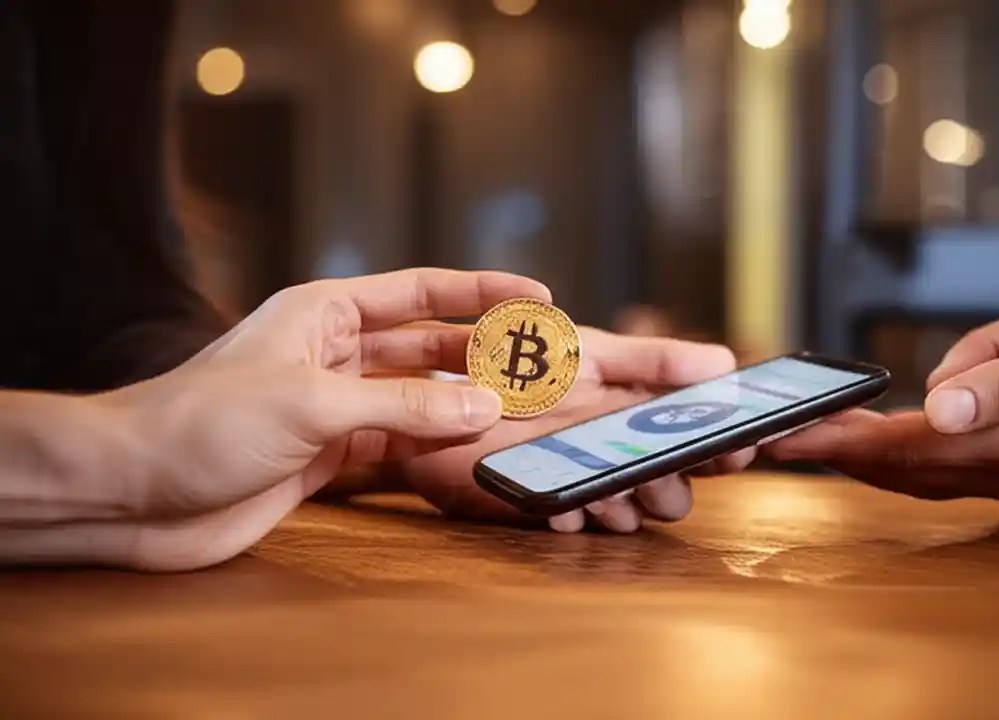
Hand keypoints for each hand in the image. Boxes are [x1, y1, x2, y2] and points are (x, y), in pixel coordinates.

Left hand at [73, 269, 547, 569]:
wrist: (133, 492)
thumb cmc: (202, 422)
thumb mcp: (312, 403)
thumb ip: (403, 404)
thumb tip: (485, 404)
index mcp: (324, 312)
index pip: (420, 292)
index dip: (481, 293)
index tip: (538, 298)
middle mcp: (334, 352)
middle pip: (428, 347)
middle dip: (484, 355)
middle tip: (546, 367)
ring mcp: (334, 405)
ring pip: (418, 398)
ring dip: (465, 404)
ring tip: (525, 410)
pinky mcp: (328, 455)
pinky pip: (399, 441)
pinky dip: (436, 445)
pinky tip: (473, 447)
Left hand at [401, 327, 754, 532]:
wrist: (443, 386)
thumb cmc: (518, 361)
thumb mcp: (592, 351)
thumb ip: (655, 360)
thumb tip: (726, 364)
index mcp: (638, 410)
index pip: (698, 434)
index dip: (725, 443)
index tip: (744, 446)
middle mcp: (619, 448)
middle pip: (673, 486)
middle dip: (673, 485)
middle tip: (665, 474)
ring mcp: (584, 478)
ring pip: (633, 512)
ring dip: (628, 504)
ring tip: (610, 492)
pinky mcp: (544, 500)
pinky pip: (576, 524)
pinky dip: (574, 516)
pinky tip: (565, 507)